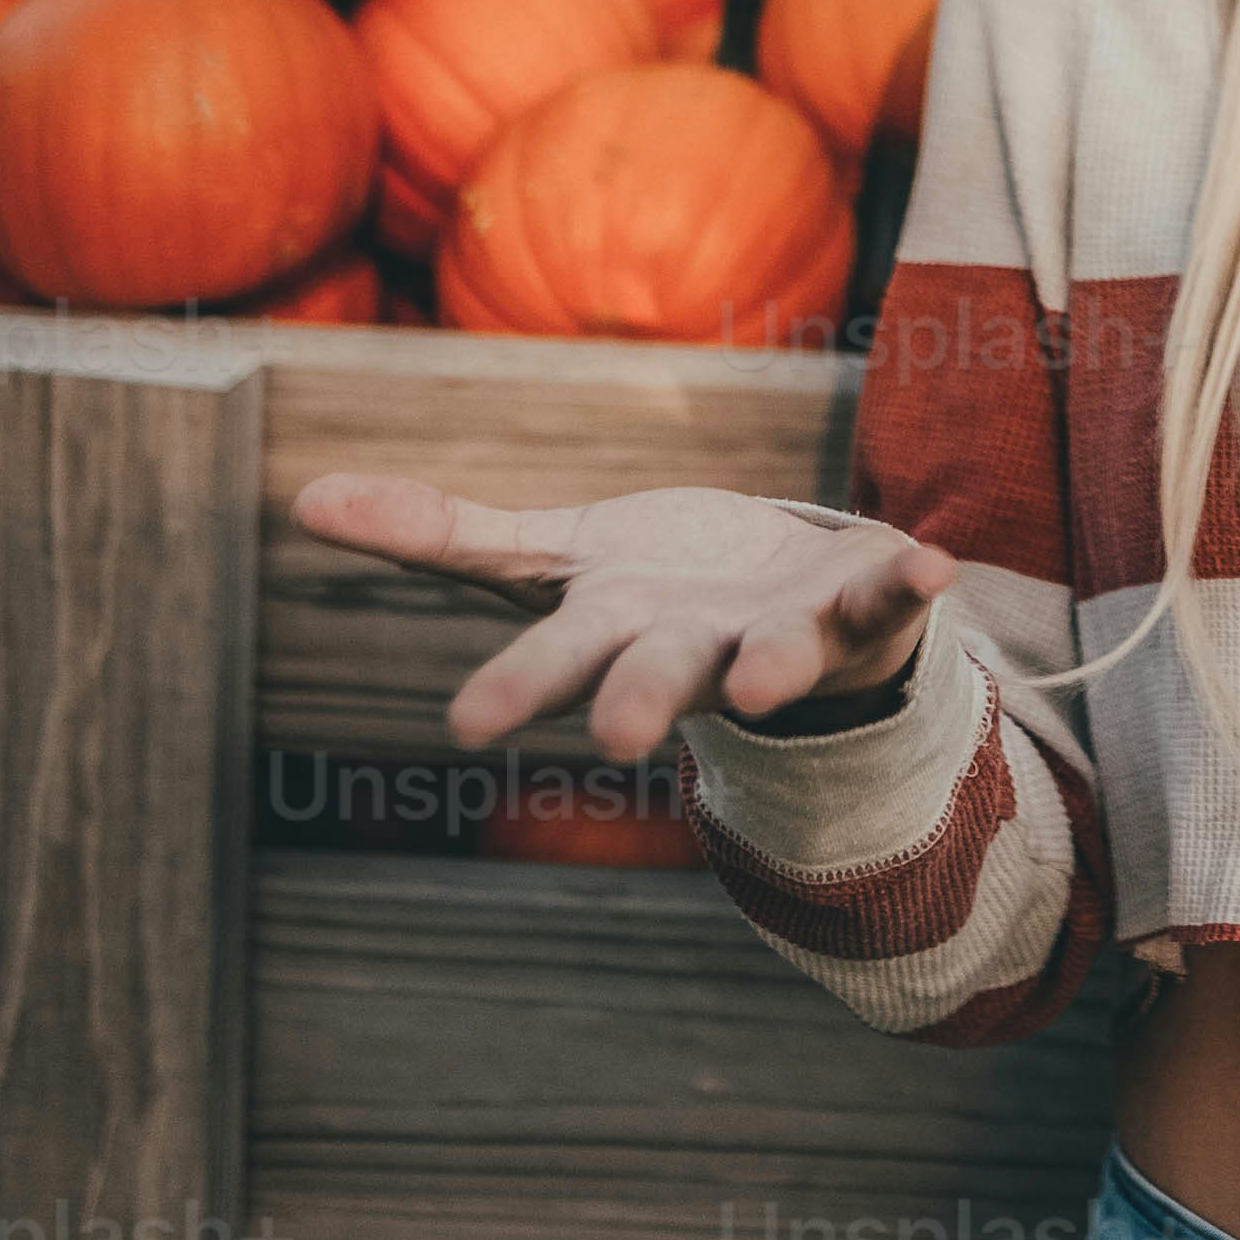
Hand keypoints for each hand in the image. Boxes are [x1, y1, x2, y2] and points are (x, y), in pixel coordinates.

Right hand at [289, 474, 947, 764]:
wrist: (786, 616)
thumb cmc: (655, 592)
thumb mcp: (550, 559)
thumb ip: (438, 536)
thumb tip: (302, 497)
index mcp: (618, 629)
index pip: (554, 660)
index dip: (515, 688)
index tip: (465, 728)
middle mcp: (699, 647)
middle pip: (660, 674)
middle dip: (635, 701)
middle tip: (612, 742)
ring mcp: (783, 631)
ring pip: (775, 654)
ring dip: (771, 664)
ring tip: (763, 683)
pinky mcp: (863, 603)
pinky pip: (890, 592)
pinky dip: (911, 579)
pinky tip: (936, 562)